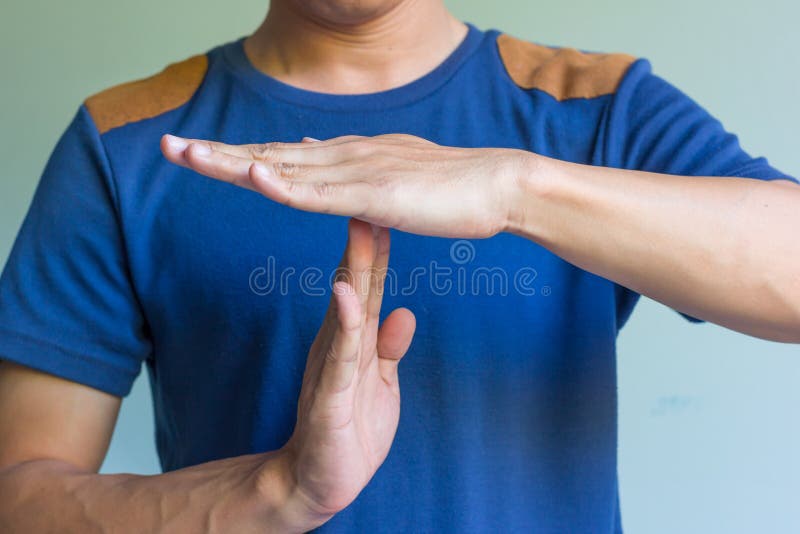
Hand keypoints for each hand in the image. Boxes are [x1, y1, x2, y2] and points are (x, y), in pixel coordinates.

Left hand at [161, 134, 530, 237]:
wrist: (496, 184)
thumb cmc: (447, 188)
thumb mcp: (388, 175)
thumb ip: (349, 169)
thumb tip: (314, 152)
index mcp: (344, 157)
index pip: (278, 156)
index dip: (234, 156)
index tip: (194, 154)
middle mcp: (343, 157)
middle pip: (268, 156)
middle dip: (215, 154)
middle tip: (167, 145)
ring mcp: (357, 173)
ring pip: (284, 169)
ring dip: (232, 163)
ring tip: (187, 154)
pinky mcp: (377, 195)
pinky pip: (322, 193)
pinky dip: (284, 185)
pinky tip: (252, 177)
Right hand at [272, 219, 415, 525]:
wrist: (319, 481)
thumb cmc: (351, 428)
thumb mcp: (380, 382)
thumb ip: (389, 348)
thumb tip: (404, 313)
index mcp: (352, 339)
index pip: (366, 285)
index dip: (377, 248)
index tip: (386, 208)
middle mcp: (339, 343)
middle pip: (355, 284)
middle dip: (366, 240)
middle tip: (371, 193)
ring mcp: (333, 366)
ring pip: (347, 309)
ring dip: (355, 267)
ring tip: (362, 226)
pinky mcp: (331, 394)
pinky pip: (341, 353)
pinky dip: (346, 322)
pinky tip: (346, 292)